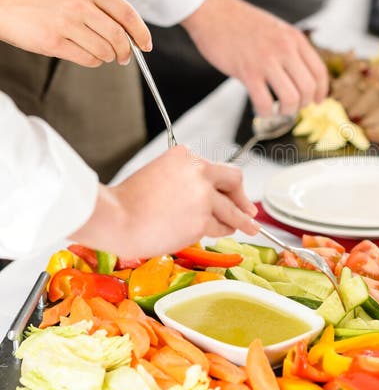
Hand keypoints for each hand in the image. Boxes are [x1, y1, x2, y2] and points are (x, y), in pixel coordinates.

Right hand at [0, 0, 151, 65]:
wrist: (3, 1)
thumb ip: (101, 7)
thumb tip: (130, 34)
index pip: (127, 13)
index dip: (141, 32)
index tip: (146, 45)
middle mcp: (80, 3)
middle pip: (119, 36)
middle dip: (125, 52)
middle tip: (123, 58)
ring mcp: (66, 22)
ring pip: (104, 50)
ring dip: (106, 57)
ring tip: (98, 52)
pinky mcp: (54, 41)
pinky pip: (87, 59)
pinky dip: (92, 61)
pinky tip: (84, 54)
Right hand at [74, 146, 258, 257]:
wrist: (116, 218)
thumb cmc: (128, 201)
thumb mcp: (159, 174)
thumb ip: (184, 179)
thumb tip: (206, 194)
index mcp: (185, 156)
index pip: (214, 168)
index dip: (225, 182)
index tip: (232, 190)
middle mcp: (198, 171)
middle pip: (234, 180)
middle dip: (243, 197)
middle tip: (249, 210)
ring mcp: (203, 196)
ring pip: (231, 209)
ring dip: (240, 220)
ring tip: (251, 227)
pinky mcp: (202, 220)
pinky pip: (220, 227)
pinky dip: (220, 231)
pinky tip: (220, 233)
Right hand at [183, 0, 328, 115]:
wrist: (212, 11)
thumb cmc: (240, 21)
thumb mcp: (275, 28)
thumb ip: (288, 48)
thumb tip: (298, 75)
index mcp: (294, 38)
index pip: (319, 71)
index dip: (321, 91)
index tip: (316, 101)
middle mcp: (285, 48)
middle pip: (308, 88)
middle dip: (303, 104)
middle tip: (291, 106)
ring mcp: (266, 60)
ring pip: (291, 98)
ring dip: (286, 110)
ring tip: (277, 109)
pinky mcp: (247, 71)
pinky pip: (265, 102)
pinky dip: (265, 112)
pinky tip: (260, 108)